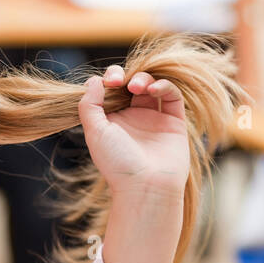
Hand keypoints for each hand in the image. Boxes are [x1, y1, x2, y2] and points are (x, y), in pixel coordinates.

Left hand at [78, 62, 189, 198]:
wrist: (146, 187)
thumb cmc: (117, 162)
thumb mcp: (95, 132)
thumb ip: (89, 105)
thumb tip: (93, 80)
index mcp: (112, 119)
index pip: (111, 89)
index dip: (109, 79)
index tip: (107, 82)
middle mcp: (133, 117)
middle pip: (130, 83)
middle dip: (125, 75)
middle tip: (120, 81)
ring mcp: (154, 118)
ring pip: (151, 85)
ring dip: (144, 78)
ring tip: (137, 86)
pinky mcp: (174, 120)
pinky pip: (172, 95)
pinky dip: (164, 86)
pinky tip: (153, 89)